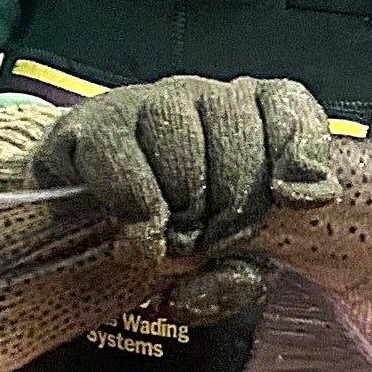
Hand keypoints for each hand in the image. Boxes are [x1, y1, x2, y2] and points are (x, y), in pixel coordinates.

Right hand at [29, 74, 339, 266]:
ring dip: (181, 202)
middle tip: (214, 241)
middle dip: (231, 197)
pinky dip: (136, 205)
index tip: (294, 199)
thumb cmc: (167, 246)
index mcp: (247, 119)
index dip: (299, 150)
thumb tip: (248, 261)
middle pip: (236, 121)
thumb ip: (244, 274)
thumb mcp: (219, 269)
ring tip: (175, 241)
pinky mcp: (92, 125)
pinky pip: (121, 151)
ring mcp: (144, 103)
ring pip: (178, 132)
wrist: (72, 242)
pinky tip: (139, 240)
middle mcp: (200, 98)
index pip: (285, 103)